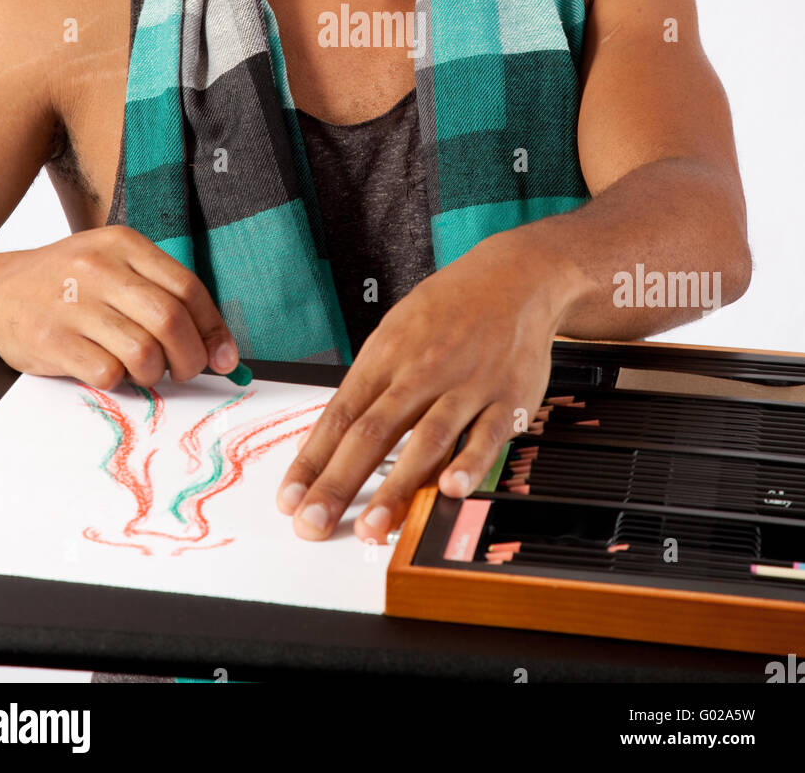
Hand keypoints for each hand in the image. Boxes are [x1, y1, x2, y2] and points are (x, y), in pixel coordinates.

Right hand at [0, 225, 239, 387]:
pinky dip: (119, 380)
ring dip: (155, 373)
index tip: (223, 355)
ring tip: (146, 372)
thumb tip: (216, 346)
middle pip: (171, 320)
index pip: (188, 288)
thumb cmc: (67, 283)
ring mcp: (74, 304)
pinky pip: (107, 372)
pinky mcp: (53, 339)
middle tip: (186, 371)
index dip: (213, 328)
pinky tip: (111, 371)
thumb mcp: (112, 264)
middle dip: (191, 357)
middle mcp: (100, 268)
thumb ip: (160, 293)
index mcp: (123, 244)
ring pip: (144, 351)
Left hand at [275, 227, 569, 541]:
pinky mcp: (507, 398)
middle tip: (314, 522)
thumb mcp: (395, 333)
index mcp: (387, 356)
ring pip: (426, 439)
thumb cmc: (449, 309)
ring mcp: (465, 386)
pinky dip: (469, 463)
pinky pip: (486, 435)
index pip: (340, 415)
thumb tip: (326, 438)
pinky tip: (451, 489)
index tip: (290, 498)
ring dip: (397, 486)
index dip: (313, 460)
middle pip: (373, 432)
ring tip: (374, 527)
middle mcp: (421, 371)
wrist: (513, 278)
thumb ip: (368, 387)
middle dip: (339, 482)